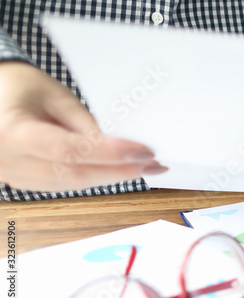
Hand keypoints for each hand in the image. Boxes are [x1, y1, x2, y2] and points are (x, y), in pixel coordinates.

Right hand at [0, 61, 162, 190]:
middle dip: (118, 170)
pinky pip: (62, 185)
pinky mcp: (22, 182)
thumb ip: (83, 122)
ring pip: (70, 184)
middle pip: (73, 173)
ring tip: (142, 166)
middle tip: (152, 164)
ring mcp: (12, 176)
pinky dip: (91, 178)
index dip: (109, 153)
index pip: (68, 149)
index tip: (142, 151)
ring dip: (109, 176)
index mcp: (12, 132)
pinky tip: (115, 170)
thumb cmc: (20, 88)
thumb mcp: (54, 95)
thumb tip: (117, 145)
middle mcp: (8, 161)